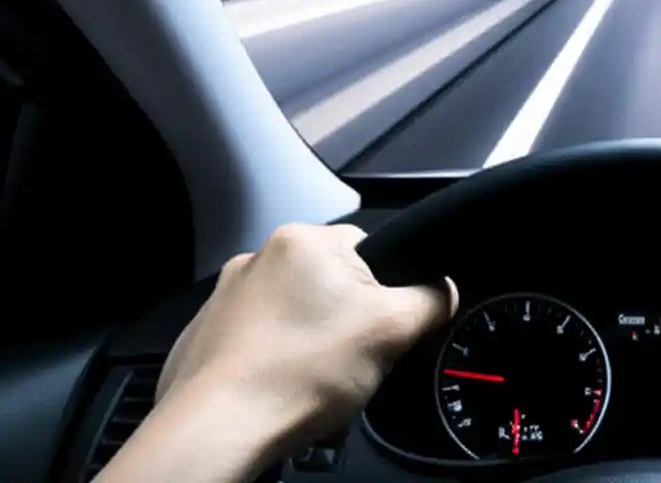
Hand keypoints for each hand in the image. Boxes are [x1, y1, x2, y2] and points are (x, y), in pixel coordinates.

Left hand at [96, 223, 455, 482]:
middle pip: (333, 286)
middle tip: (352, 361)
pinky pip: (261, 341)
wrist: (220, 427)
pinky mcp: (208, 334)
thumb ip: (431, 299)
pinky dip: (277, 362)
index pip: (372, 249)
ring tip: (316, 383)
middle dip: (348, 323)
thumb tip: (445, 290)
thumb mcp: (392, 331)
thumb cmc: (298, 373)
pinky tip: (284, 389)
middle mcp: (258, 257)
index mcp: (303, 240)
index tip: (382, 328)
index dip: (388, 293)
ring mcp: (226, 296)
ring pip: (296, 316)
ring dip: (312, 344)